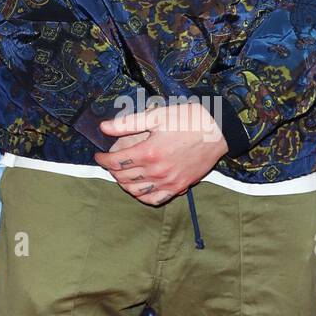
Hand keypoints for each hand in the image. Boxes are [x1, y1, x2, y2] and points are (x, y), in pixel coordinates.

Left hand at [93, 100, 228, 205]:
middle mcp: (157, 171)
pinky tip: (139, 188)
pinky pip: (155, 199)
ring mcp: (169, 182)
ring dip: (124, 184)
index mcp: (148, 152)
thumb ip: (127, 123)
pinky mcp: (179, 187)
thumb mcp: (155, 116)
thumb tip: (104, 127)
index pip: (116, 162)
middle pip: (124, 177)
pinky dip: (142, 196)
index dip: (103, 160)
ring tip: (121, 174)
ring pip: (136, 191)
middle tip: (109, 163)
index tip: (98, 155)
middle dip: (111, 170)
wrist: (216, 132)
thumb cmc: (186, 119)